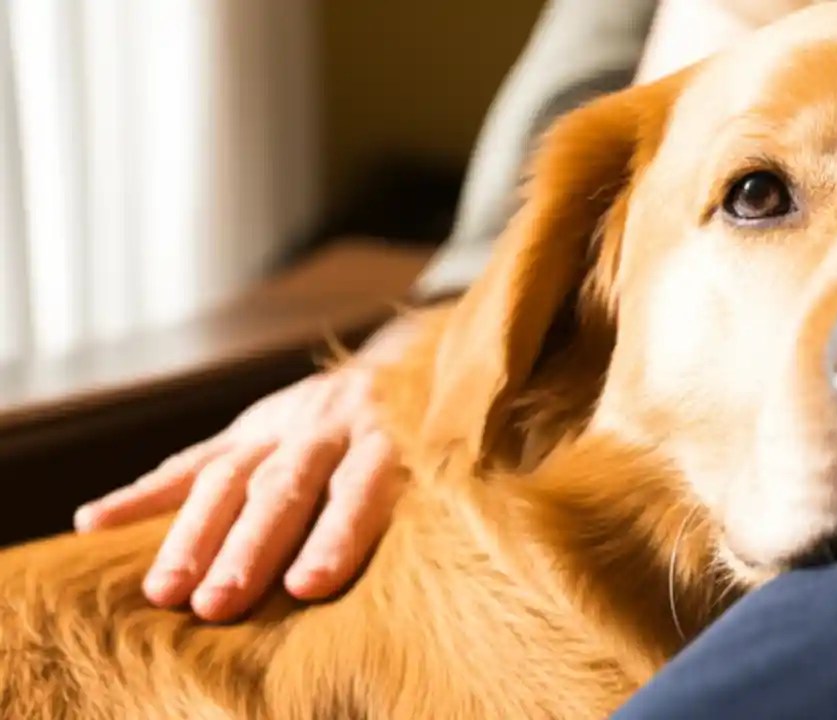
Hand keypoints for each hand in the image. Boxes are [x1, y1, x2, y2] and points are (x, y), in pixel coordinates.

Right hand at [73, 364, 402, 621]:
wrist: (403, 367)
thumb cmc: (425, 444)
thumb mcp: (436, 463)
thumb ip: (411, 502)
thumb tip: (415, 569)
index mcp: (388, 440)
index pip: (359, 491)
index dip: (335, 538)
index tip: (306, 586)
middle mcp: (331, 427)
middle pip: (283, 488)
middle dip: (247, 549)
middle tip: (215, 606)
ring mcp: (285, 422)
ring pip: (231, 476)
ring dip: (194, 535)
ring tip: (164, 590)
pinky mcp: (250, 425)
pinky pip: (194, 459)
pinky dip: (144, 493)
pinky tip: (96, 522)